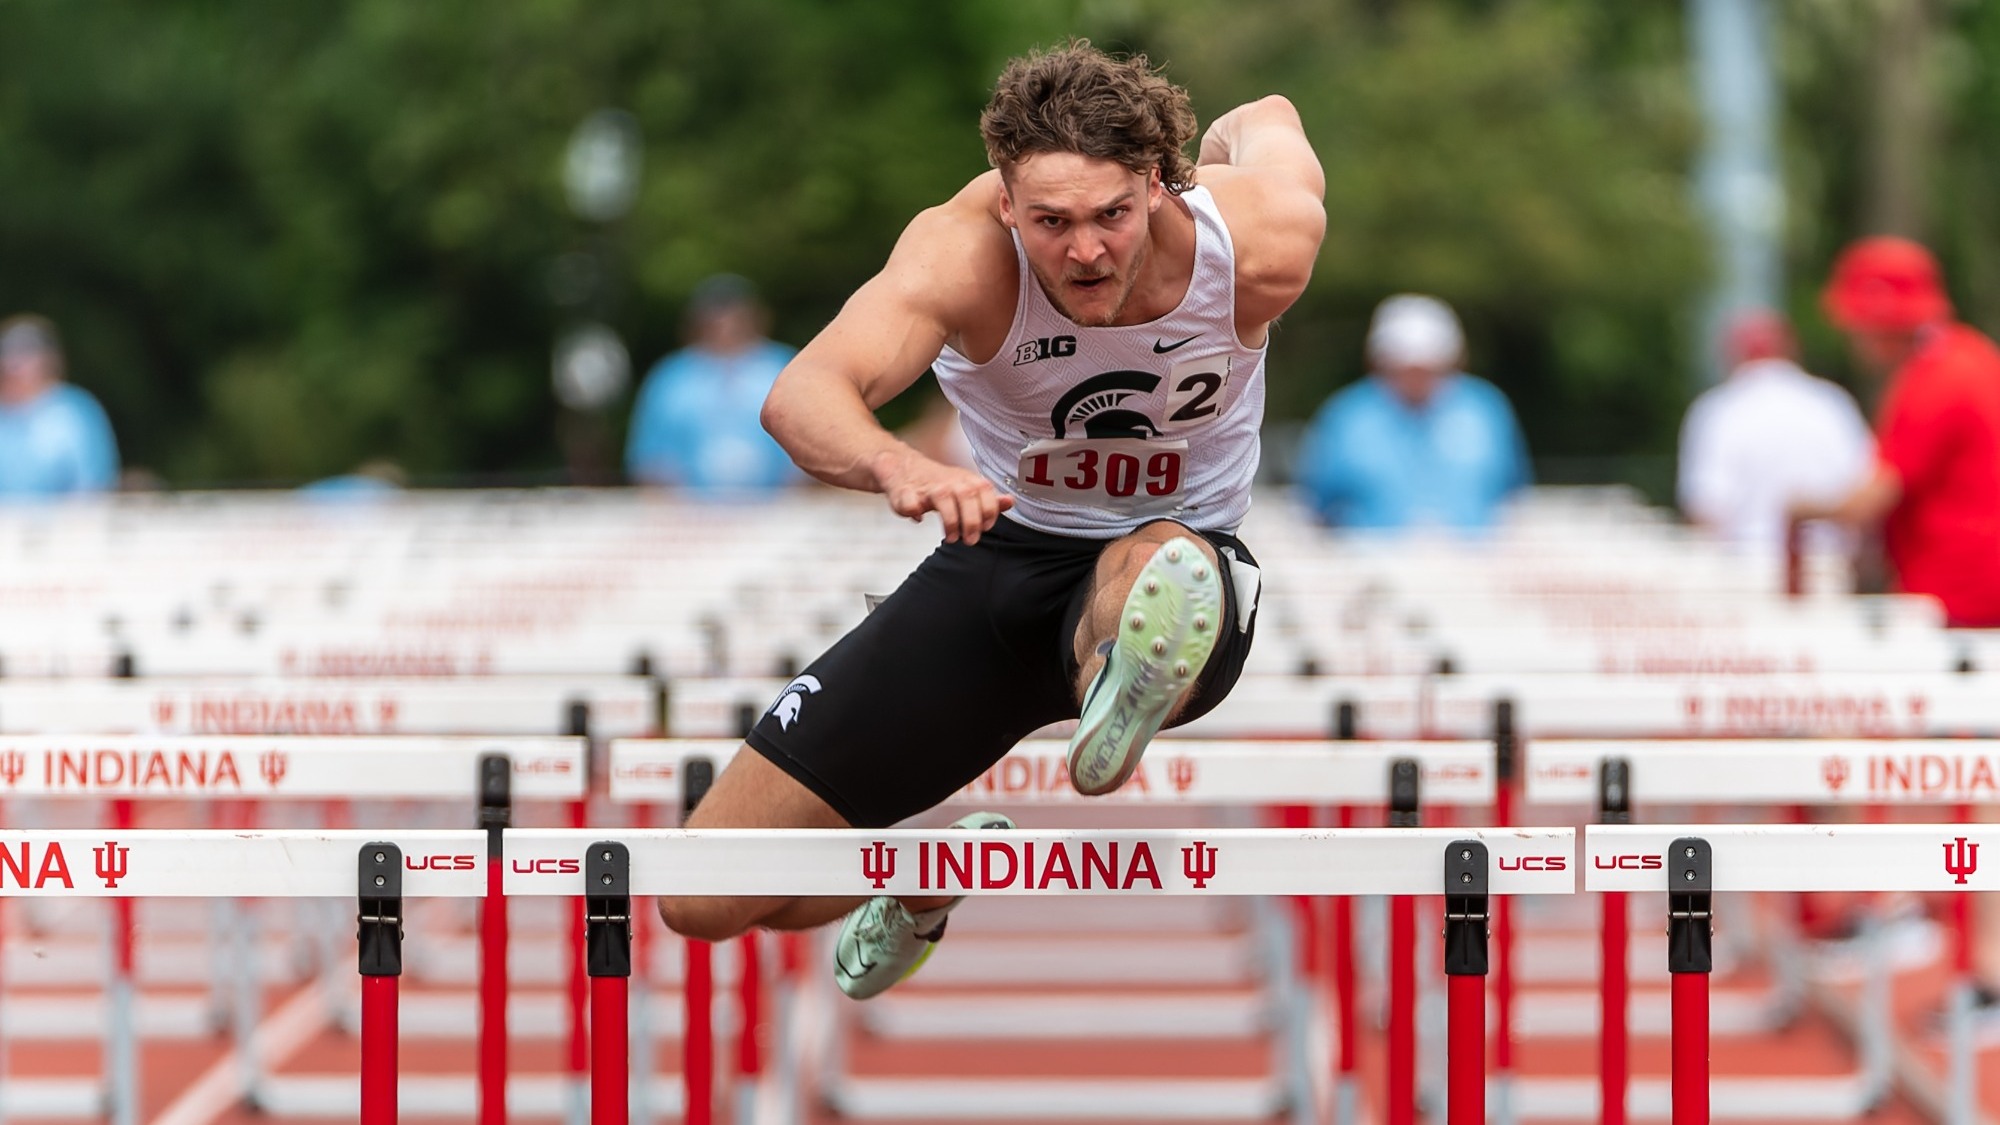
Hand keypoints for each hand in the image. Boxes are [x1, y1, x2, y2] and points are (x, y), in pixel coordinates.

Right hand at [871, 446, 1013, 544]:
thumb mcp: (966, 488)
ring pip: (943, 498)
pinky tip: (918, 519)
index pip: (986, 493)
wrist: (903, 466)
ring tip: (951, 538)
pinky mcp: (905, 492)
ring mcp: (927, 486)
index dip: (989, 512)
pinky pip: (910, 503)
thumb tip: (1010, 502)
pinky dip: (914, 512)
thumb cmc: (939, 484)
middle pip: (967, 496)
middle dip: (971, 521)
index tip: (985, 528)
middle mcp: (949, 481)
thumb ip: (987, 499)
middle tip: (970, 541)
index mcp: (966, 480)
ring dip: (950, 521)